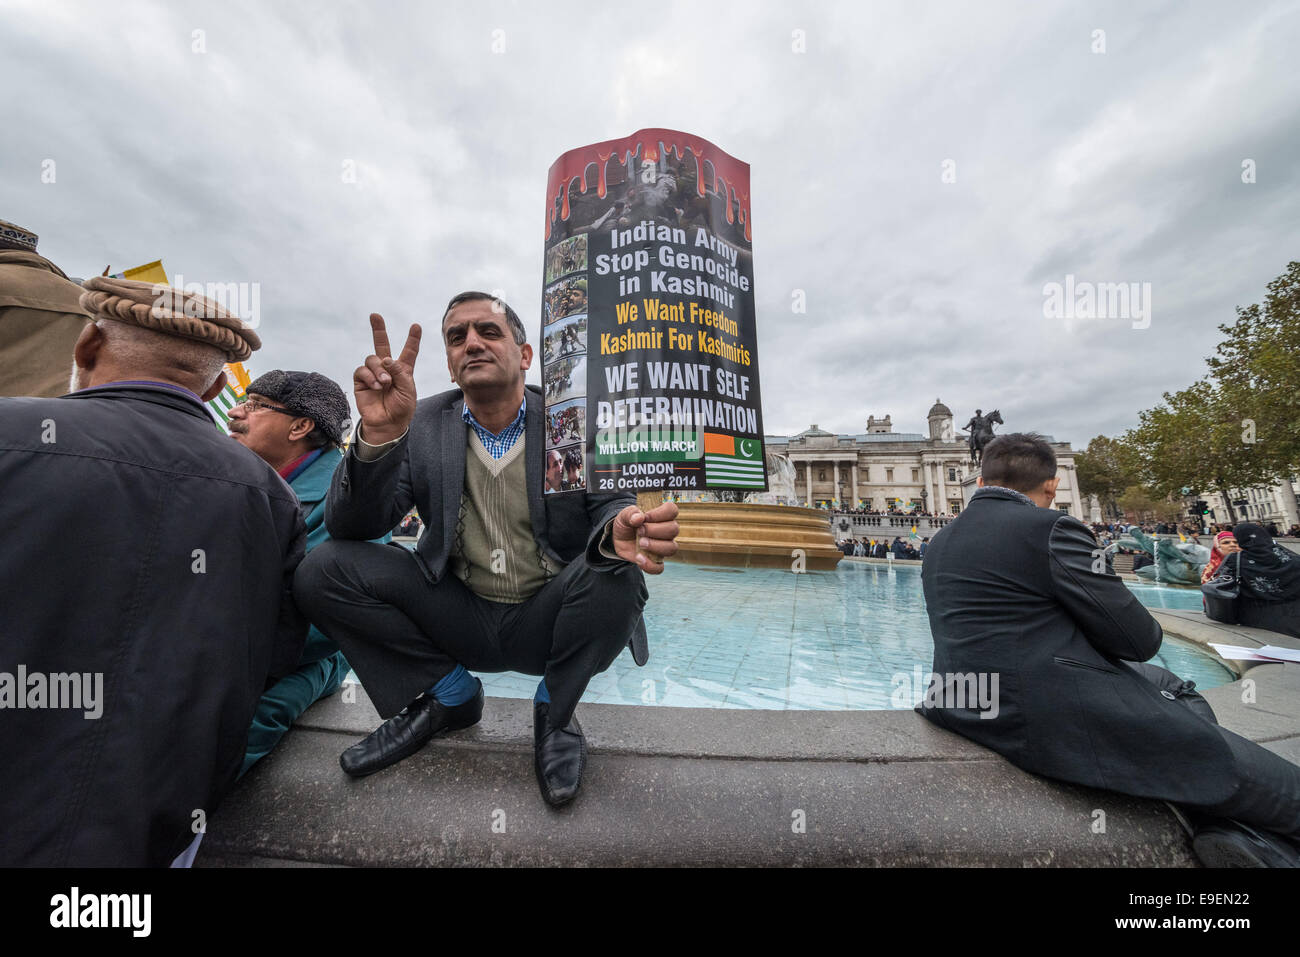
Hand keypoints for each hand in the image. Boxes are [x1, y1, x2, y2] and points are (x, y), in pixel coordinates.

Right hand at [354, 313, 420, 443]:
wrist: (388, 423)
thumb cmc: (401, 408)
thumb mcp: (408, 389)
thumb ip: (400, 372)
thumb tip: (385, 359)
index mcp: (403, 370)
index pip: (408, 351)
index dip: (412, 339)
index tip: (416, 326)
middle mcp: (387, 368)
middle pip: (381, 344)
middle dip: (378, 329)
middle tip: (375, 315)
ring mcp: (373, 373)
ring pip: (372, 358)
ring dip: (379, 369)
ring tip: (385, 383)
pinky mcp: (361, 381)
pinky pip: (362, 370)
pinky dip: (369, 376)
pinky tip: (376, 386)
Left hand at [612, 501, 678, 573]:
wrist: (618, 539)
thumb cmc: (626, 523)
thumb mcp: (624, 515)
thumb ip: (631, 513)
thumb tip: (639, 518)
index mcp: (661, 516)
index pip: (672, 510)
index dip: (661, 513)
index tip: (646, 517)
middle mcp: (666, 531)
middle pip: (673, 529)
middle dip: (655, 530)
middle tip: (639, 531)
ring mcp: (663, 547)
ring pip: (671, 548)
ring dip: (655, 546)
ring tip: (640, 543)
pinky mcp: (655, 561)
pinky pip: (659, 568)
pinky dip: (650, 565)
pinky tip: (638, 558)